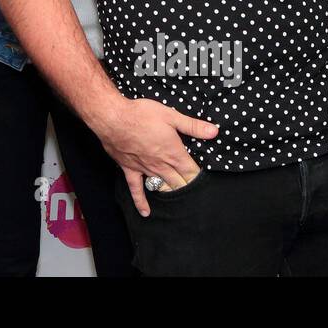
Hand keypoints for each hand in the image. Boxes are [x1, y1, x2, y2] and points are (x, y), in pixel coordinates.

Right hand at [93, 96, 218, 216]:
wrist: (113, 118)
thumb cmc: (141, 114)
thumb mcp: (170, 115)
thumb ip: (192, 126)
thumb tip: (214, 132)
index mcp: (173, 153)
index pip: (192, 172)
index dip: (199, 177)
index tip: (205, 181)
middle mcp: (161, 165)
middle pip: (179, 182)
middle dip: (188, 187)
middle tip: (195, 194)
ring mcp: (145, 170)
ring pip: (162, 186)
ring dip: (171, 193)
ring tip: (179, 200)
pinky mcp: (130, 170)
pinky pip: (136, 190)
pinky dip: (141, 202)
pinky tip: (146, 212)